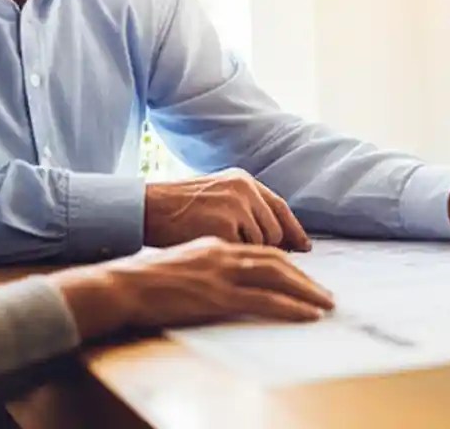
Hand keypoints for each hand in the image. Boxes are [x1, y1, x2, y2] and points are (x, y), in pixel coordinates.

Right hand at [48, 237, 334, 339]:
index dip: (287, 257)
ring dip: (306, 291)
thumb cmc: (145, 278)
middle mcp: (222, 251)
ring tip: (324, 304)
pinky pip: (264, 300)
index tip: (303, 272)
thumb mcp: (183, 261)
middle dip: (304, 276)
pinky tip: (307, 314)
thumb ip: (207, 263)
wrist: (123, 284)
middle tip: (324, 292)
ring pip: (276, 276)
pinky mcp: (217, 295)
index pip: (260, 246)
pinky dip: (291, 306)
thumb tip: (224, 277)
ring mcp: (220, 272)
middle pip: (275, 258)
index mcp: (214, 242)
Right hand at [144, 169, 310, 250]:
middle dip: (276, 252)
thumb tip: (271, 233)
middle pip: (276, 230)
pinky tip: (225, 264)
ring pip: (263, 246)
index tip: (304, 247)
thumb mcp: (213, 197)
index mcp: (242, 181)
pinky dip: (238, 264)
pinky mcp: (225, 228)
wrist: (145, 212)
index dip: (293, 229)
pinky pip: (244, 256)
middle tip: (270, 268)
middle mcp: (244, 190)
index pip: (278, 206)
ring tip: (230, 262)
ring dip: (251, 259)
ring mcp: (236, 208)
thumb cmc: (173, 212)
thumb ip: (241, 207)